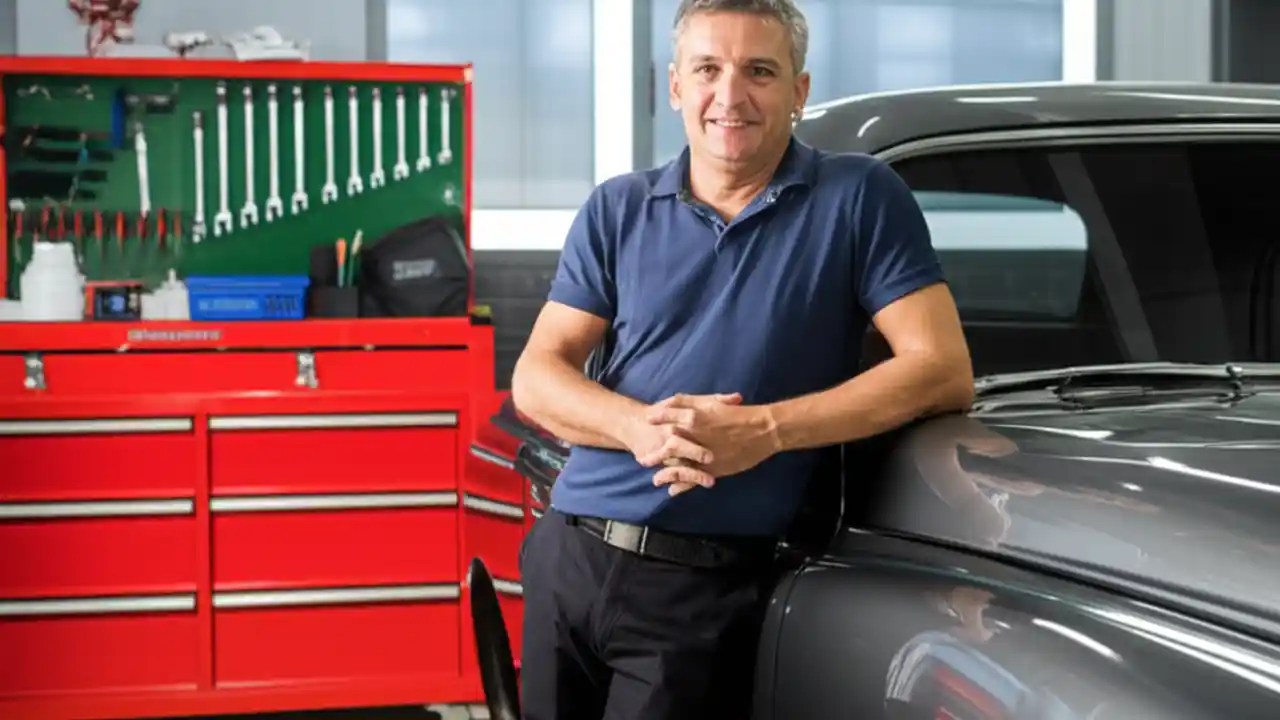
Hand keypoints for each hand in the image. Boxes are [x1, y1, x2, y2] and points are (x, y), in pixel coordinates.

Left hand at [645, 393, 780, 494]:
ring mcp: (702, 456)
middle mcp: (694, 437)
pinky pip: (692, 479)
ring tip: (655, 479)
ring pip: (676, 466)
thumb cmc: (737, 414)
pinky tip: (672, 490)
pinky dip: (681, 486)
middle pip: (667, 447)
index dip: (654, 420)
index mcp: (693, 418)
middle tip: (642, 460)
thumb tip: (669, 401)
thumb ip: (690, 402)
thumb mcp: (712, 402)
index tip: (646, 422)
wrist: (762, 431)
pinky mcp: (712, 470)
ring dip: (664, 473)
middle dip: (654, 454)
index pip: (666, 419)